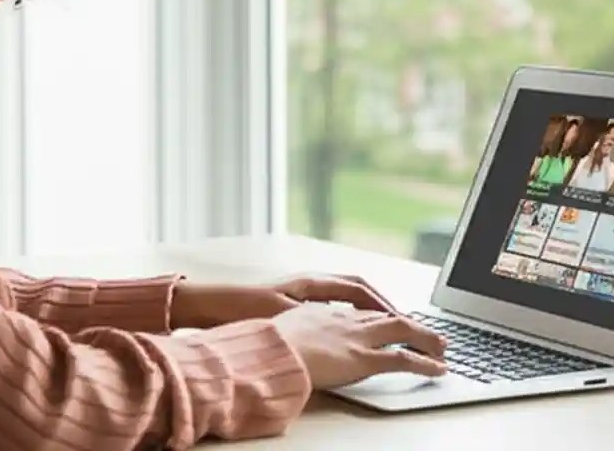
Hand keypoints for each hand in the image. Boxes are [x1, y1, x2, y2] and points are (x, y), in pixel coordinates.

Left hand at [171, 273, 400, 329]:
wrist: (211, 305)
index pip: (357, 288)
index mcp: (311, 282)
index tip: (399, 318)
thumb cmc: (242, 307)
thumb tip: (336, 324)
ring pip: (346, 298)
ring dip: (367, 310)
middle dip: (381, 304)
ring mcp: (304, 292)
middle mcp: (311, 283)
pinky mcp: (296, 303)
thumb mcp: (278, 313)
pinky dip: (350, 315)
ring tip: (384, 326)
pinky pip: (334, 306)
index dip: (380, 303)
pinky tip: (352, 331)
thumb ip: (308, 319)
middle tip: (402, 321)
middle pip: (357, 289)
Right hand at [271, 304, 448, 388]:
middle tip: (429, 332)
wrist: (262, 344)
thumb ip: (294, 332)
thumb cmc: (261, 340)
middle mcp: (344, 317)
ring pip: (401, 331)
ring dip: (424, 338)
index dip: (380, 315)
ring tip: (442, 347)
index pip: (361, 308)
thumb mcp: (278, 329)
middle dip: (409, 323)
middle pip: (386, 314)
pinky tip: (437, 368)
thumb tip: (296, 342)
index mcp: (323, 309)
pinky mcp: (362, 358)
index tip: (392, 322)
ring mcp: (355, 336)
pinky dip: (423, 363)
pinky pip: (402, 359)